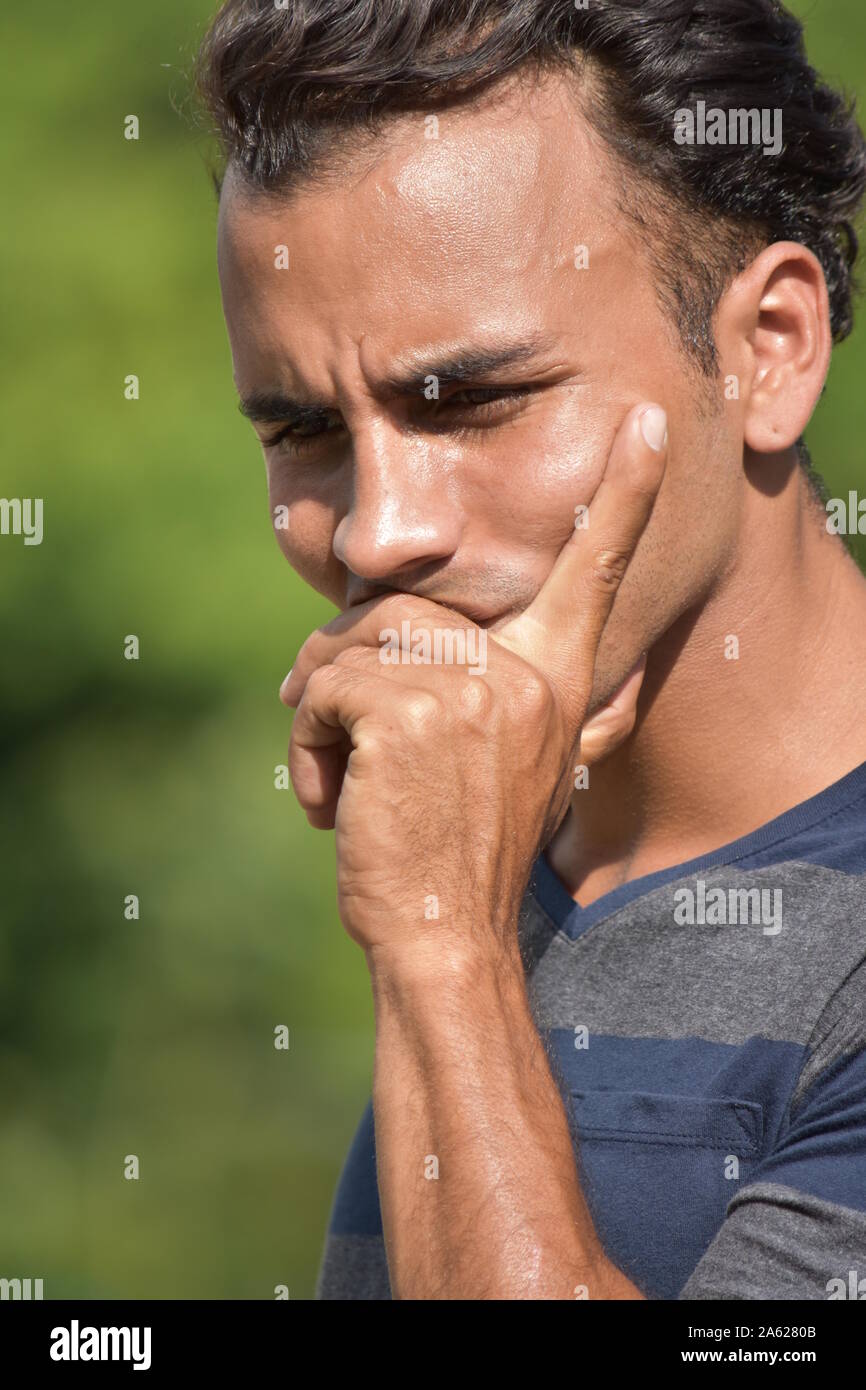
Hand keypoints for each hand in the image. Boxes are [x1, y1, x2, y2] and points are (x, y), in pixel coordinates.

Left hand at [280, 403, 666, 959]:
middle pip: (405, 606)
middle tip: (319, 722)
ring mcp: (471, 688)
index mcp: (558, 680)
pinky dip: (304, 739)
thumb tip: (395, 638)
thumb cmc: (463, 855)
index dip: (623, 496)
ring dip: (317, 709)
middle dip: (343, 660)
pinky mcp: (407, 710)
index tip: (645, 426)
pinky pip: (326, 686)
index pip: (596, 572)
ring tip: (330, 777)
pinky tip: (324, 798)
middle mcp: (527, 673)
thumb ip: (488, 695)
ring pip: (356, 643)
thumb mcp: (503, 765)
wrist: (447, 938)